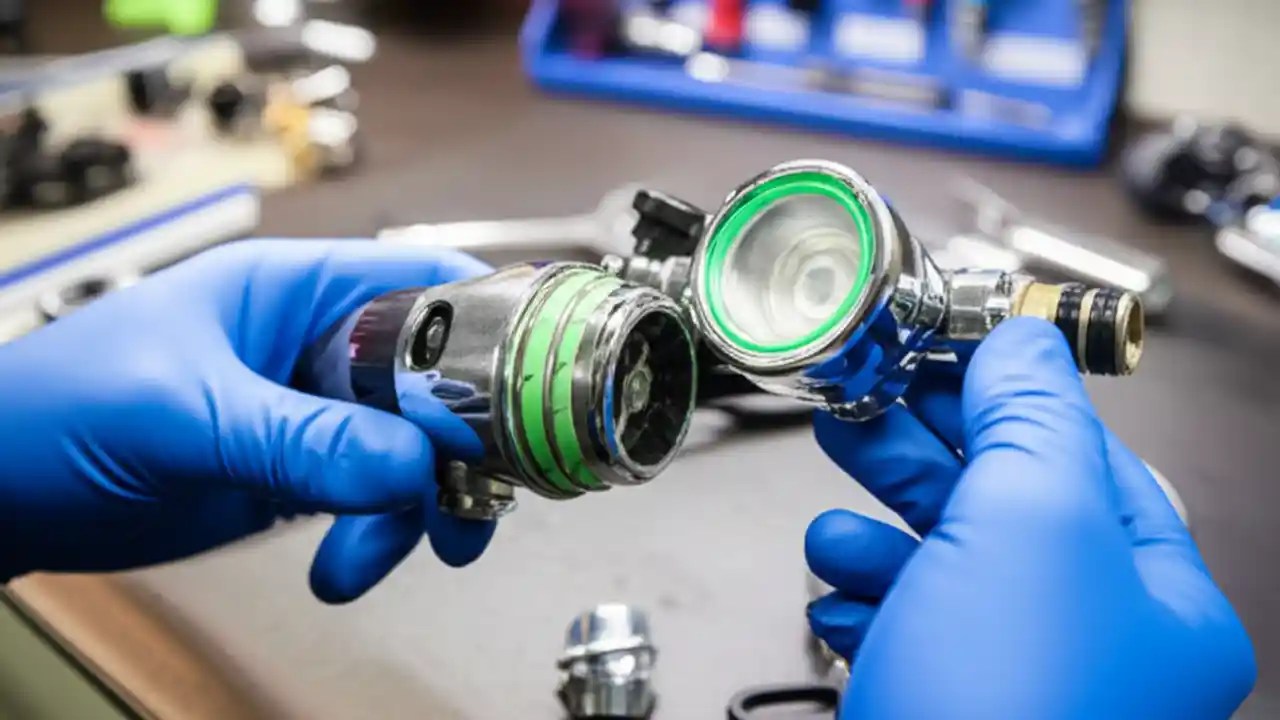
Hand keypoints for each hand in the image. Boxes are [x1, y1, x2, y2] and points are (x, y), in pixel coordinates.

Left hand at [0, 239, 495, 602]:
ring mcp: (309, 410)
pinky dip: (375, 538)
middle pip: (436, 380)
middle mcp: (314, 344)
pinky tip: (341, 568)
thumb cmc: (50, 409)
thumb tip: (405, 465)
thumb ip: (299, 438)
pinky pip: (371, 499)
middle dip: (459, 444)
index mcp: (294, 289)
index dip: (487, 325)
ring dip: (414, 510)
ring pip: (411, 452)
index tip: (529, 385)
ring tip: (374, 555)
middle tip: (469, 498)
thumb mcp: (182, 413)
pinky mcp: (297, 469)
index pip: (423, 283)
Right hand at [805, 318, 1254, 717]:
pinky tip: (842, 592)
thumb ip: (1031, 417)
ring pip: (944, 568)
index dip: (1007, 392)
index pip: (1084, 457)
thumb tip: (1020, 342)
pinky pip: (907, 630)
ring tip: (838, 512)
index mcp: (1152, 600)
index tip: (939, 347)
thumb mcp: (1030, 525)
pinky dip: (867, 601)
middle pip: (1002, 506)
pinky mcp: (941, 711)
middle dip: (924, 451)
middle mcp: (1092, 648)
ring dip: (882, 529)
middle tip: (867, 402)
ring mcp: (1013, 686)